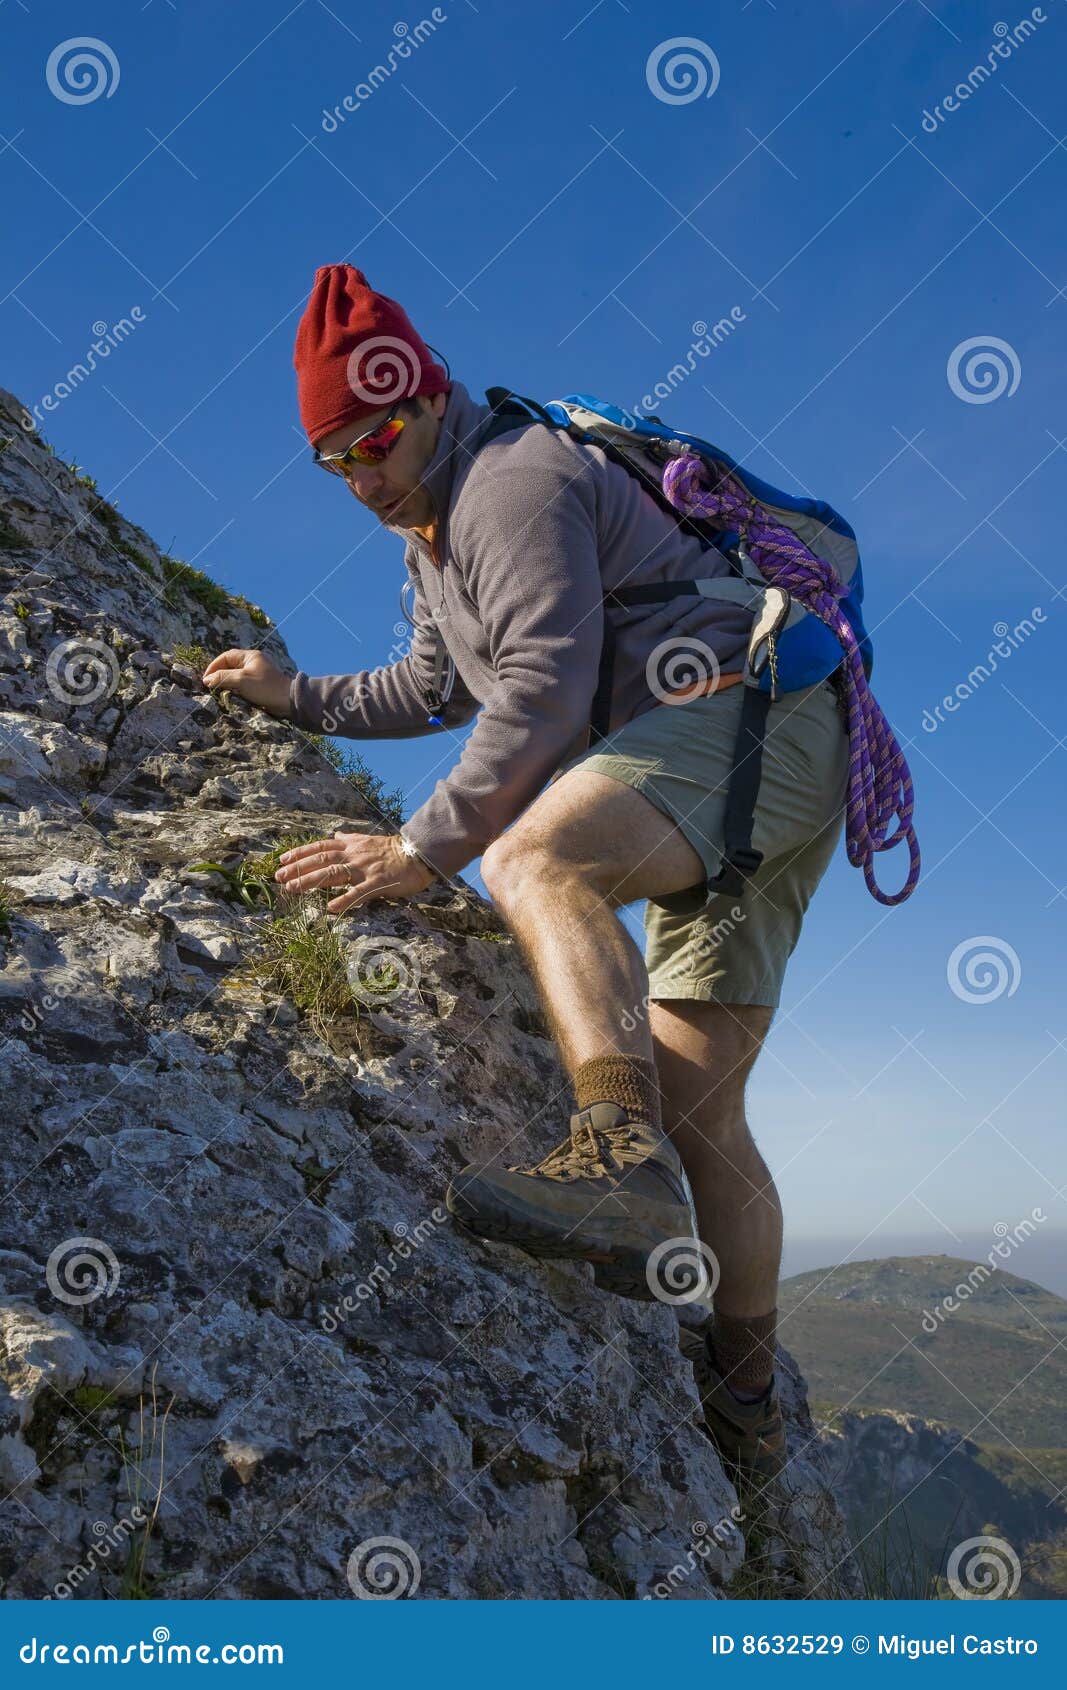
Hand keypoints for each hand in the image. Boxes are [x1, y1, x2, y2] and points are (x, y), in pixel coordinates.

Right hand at [203, 649, 291, 717]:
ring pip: (236, 676)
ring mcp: (257, 674)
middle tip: (210, 686)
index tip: (206, 678)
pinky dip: (235, 688)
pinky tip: (230, 695)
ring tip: (218, 691)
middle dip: (219, 675)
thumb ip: (223, 677)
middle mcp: (253, 662)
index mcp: (250, 656)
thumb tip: (206, 679)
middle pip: (230, 666)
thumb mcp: (241, 680)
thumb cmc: (265, 687)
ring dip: (227, 682)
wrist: (288, 701)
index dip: (214, 666)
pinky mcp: (259, 685)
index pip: (226, 657)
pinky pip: (242, 684)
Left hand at [274, 831, 434, 913]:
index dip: (300, 853)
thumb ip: (350, 839)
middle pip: (321, 859)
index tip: (282, 860)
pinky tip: (330, 907)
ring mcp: (365, 868)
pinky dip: (345, 899)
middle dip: (299, 868)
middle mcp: (354, 855)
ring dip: (312, 881)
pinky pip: (359, 892)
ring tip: (293, 889)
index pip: (320, 847)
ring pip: (334, 873)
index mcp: (351, 845)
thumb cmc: (393, 850)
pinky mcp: (378, 882)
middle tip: (278, 878)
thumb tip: (335, 834)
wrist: (418, 854)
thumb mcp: (368, 839)